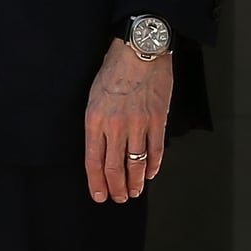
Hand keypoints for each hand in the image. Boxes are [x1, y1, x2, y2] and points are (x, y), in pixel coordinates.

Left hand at [83, 39, 172, 202]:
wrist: (138, 51)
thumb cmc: (112, 71)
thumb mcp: (93, 96)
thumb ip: (96, 124)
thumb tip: (100, 150)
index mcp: (94, 118)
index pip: (93, 161)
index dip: (96, 183)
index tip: (99, 196)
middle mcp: (114, 125)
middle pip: (114, 168)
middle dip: (115, 189)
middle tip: (118, 198)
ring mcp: (138, 124)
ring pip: (136, 165)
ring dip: (134, 183)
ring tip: (133, 192)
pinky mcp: (157, 120)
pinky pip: (155, 152)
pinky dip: (152, 167)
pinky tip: (148, 175)